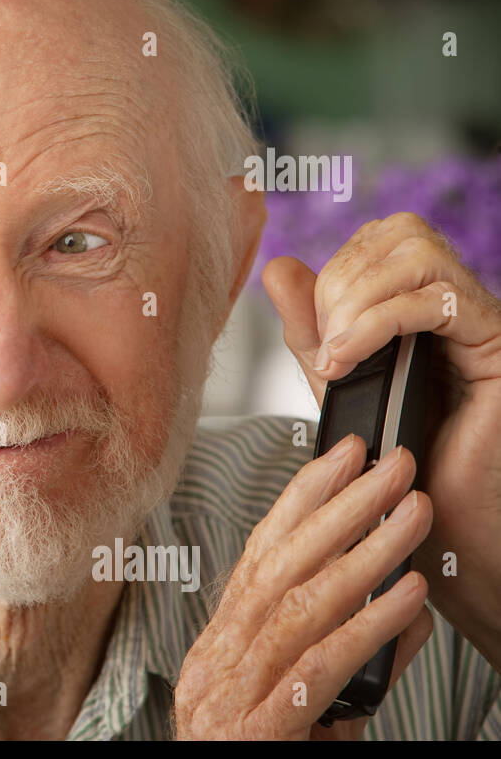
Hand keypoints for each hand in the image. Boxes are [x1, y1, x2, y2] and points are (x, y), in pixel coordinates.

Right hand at [173, 434, 433, 738]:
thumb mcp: (299, 706)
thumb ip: (347, 657)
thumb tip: (405, 609)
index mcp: (221, 646)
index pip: (258, 556)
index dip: (301, 499)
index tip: (341, 455)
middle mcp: (218, 661)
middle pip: (278, 567)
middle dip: (339, 509)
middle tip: (391, 467)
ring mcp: (232, 694)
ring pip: (297, 606)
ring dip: (362, 555)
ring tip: (411, 517)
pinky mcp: (258, 731)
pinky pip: (317, 670)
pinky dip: (366, 630)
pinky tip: (406, 603)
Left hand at [264, 213, 500, 670]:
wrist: (435, 527)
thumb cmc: (392, 460)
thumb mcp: (335, 384)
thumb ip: (308, 327)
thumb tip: (279, 265)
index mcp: (421, 302)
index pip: (382, 236)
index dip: (336, 267)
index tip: (315, 329)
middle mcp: (457, 303)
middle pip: (402, 232)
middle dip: (342, 280)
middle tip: (324, 345)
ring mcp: (480, 322)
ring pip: (419, 255)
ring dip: (356, 301)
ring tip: (335, 359)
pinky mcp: (495, 348)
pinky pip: (439, 301)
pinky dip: (377, 322)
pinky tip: (345, 362)